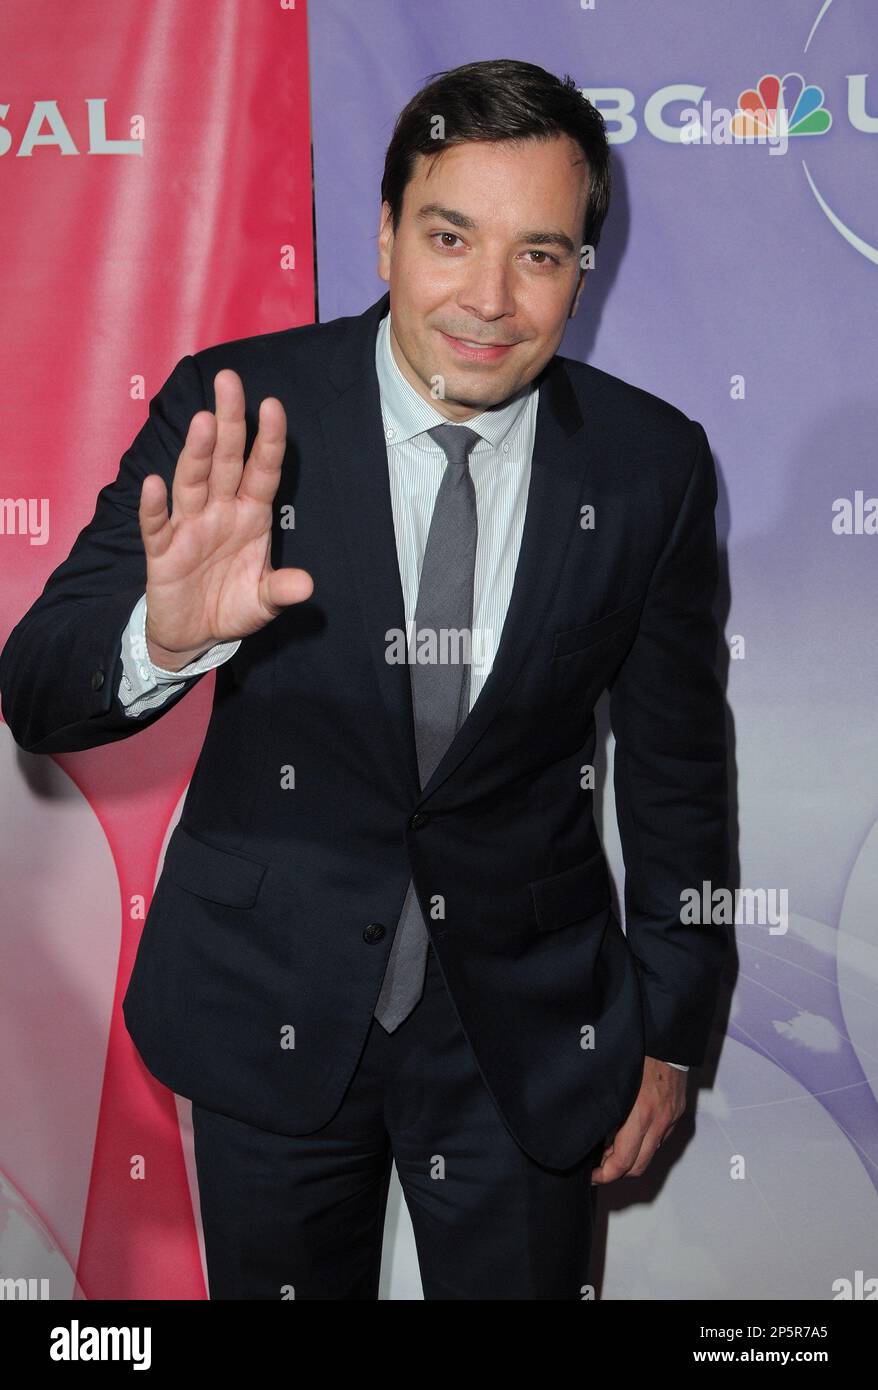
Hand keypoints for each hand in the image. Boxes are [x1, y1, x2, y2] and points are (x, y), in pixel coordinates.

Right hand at [140, 369, 313, 669]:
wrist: (194, 635)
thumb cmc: (231, 605)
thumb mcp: (264, 602)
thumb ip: (281, 590)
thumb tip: (306, 586)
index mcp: (250, 515)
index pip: (261, 471)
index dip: (267, 440)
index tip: (273, 405)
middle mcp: (219, 512)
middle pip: (224, 461)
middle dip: (228, 422)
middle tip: (229, 381)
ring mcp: (189, 528)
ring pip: (192, 483)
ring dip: (196, 454)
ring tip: (203, 422)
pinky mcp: (162, 551)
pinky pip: (157, 525)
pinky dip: (154, 507)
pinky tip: (155, 484)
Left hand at [590, 1056, 686, 1184]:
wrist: (668, 1034)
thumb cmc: (638, 1050)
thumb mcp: (614, 1080)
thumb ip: (605, 1106)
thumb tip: (591, 1129)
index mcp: (641, 1112)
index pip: (623, 1161)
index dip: (605, 1174)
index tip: (592, 1175)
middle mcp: (659, 1120)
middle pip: (638, 1166)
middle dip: (617, 1172)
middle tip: (598, 1166)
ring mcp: (670, 1118)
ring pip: (650, 1154)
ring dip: (631, 1158)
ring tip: (610, 1148)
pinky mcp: (676, 1113)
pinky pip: (660, 1138)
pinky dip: (644, 1144)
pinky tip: (630, 1132)